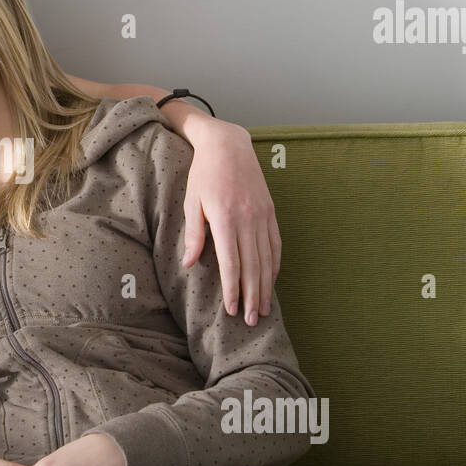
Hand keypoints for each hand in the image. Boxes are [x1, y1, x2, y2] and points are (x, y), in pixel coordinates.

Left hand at [182, 118, 281, 325]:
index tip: (233, 310)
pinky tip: (272, 280)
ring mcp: (262, 215)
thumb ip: (193, 235)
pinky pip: (276, 243)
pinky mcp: (270, 211)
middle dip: (253, 296)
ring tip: (264, 308)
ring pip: (267, 258)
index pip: (232, 263)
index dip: (233, 289)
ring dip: (266, 286)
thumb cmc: (203, 174)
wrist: (228, 144)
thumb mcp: (191, 202)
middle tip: (253, 321)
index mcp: (226, 218)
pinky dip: (275, 264)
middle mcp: (248, 219)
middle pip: (253, 266)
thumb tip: (189, 264)